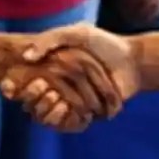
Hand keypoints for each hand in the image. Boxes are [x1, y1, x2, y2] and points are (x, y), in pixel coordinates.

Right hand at [0, 24, 140, 130]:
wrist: (132, 61)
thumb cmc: (104, 43)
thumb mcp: (76, 33)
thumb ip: (51, 39)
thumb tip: (26, 56)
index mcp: (52, 69)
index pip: (28, 87)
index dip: (28, 89)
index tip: (36, 83)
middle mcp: (60, 88)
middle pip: (37, 106)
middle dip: (41, 103)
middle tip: (50, 94)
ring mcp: (73, 102)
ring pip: (52, 118)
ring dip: (54, 113)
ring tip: (62, 102)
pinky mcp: (87, 114)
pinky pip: (70, 124)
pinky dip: (70, 120)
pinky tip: (75, 110)